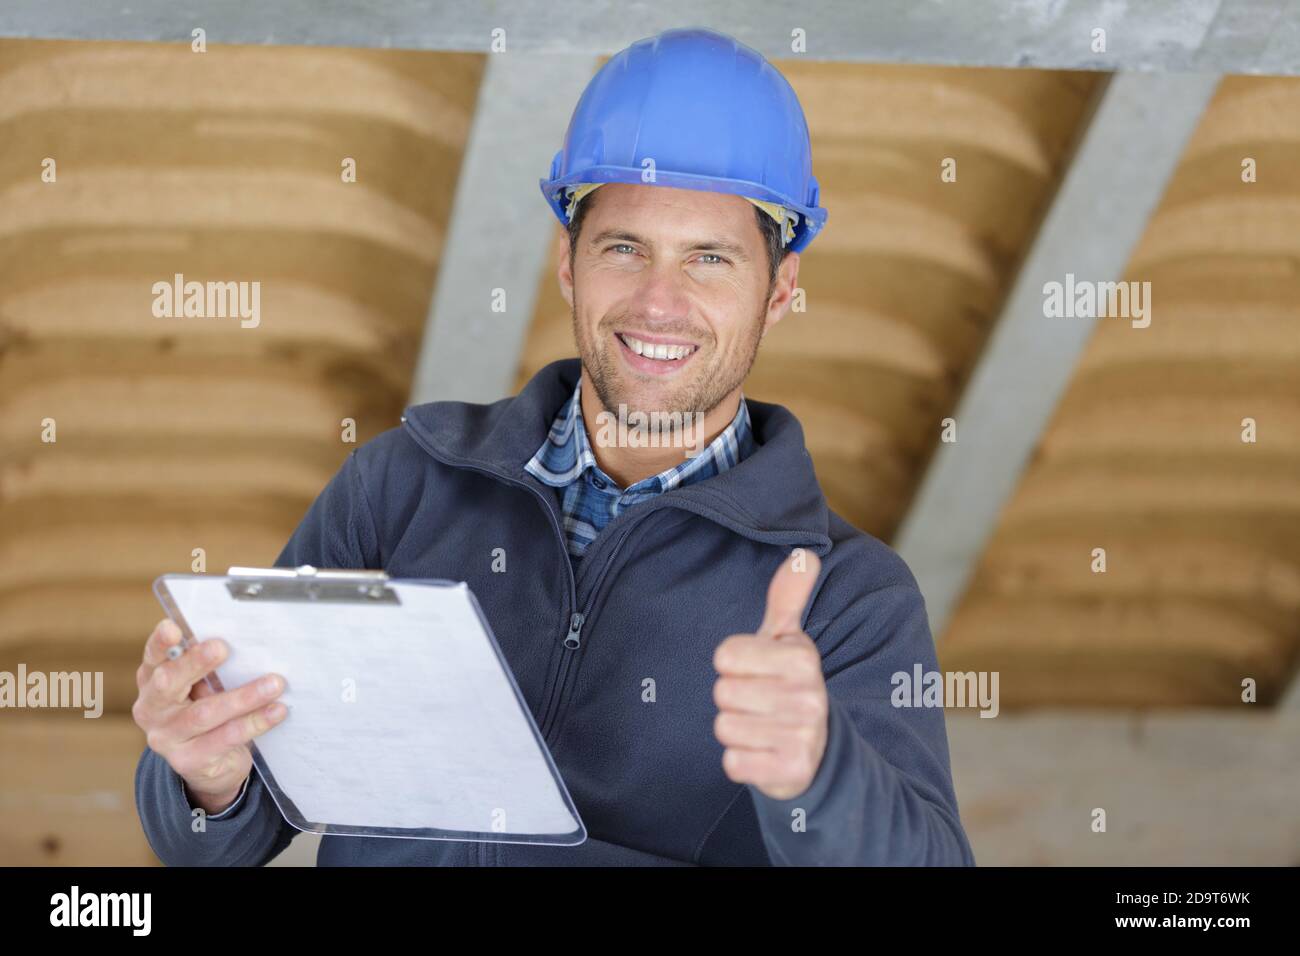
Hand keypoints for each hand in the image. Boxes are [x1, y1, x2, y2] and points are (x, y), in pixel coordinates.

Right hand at [131, 618, 287, 814]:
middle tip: (222, 647)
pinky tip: (277, 711)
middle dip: (196, 663)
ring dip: (243, 696)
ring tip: (275, 683)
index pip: (152, 659)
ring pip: (204, 713)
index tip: (173, 628)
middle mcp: (152, 710)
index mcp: (151, 682)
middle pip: (168, 683)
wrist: (209, 767)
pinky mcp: (188, 761)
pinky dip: (255, 722)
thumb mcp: (202, 686)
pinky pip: (225, 738)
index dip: (159, 643)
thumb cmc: (207, 709)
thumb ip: (209, 667)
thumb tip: (244, 641)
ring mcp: (167, 738)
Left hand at [712, 549, 826, 799]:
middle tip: (760, 704)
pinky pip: (733, 762)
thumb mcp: (788, 641)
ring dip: (736, 731)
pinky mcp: (792, 771)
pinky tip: (763, 754)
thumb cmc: (789, 686)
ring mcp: (803, 735)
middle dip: (733, 700)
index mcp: (802, 657)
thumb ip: (787, 598)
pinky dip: (741, 761)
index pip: (725, 655)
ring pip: (725, 727)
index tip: (757, 672)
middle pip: (722, 692)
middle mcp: (808, 695)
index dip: (733, 665)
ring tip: (762, 727)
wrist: (818, 751)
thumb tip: (804, 554)